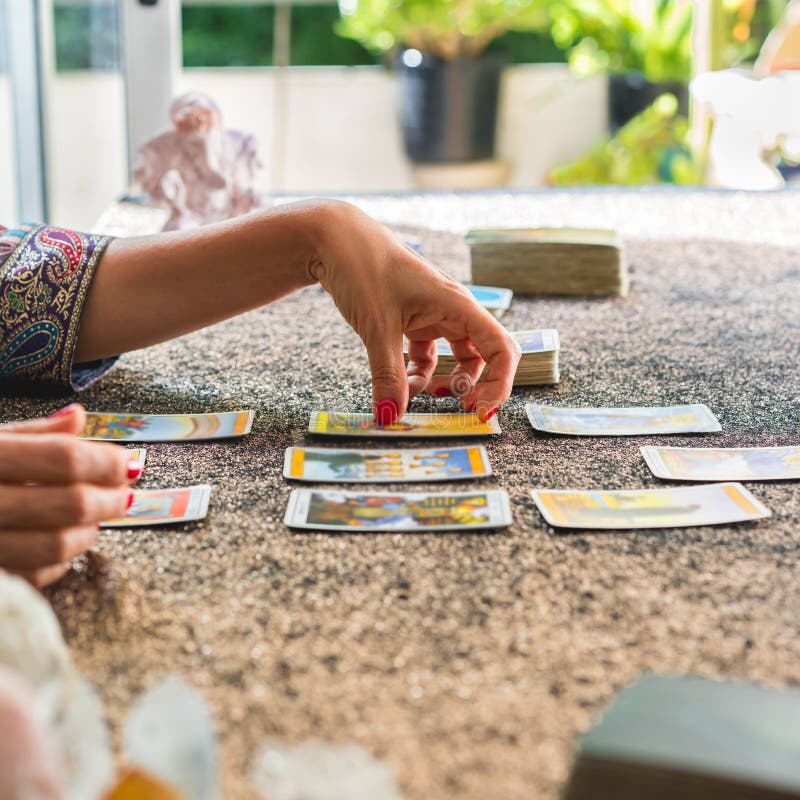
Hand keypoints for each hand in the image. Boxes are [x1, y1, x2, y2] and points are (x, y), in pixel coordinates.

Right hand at [0, 404, 137, 587]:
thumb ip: (30, 433)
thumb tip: (79, 417)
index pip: (63, 458)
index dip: (105, 461)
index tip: (127, 463)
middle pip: (69, 503)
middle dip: (110, 499)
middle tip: (125, 493)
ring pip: (55, 546)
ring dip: (90, 532)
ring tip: (99, 518)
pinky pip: (32, 575)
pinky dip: (59, 561)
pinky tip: (65, 543)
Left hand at [308, 202, 521, 422]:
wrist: (333, 238)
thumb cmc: (363, 266)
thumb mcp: (377, 327)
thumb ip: (388, 376)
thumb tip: (391, 416)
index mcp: (457, 304)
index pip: (501, 348)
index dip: (499, 384)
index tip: (479, 411)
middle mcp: (452, 309)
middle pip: (485, 355)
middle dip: (477, 385)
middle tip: (460, 410)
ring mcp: (433, 313)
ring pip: (455, 357)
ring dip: (444, 381)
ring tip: (418, 395)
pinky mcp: (413, 318)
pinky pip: (428, 354)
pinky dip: (418, 373)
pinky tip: (400, 384)